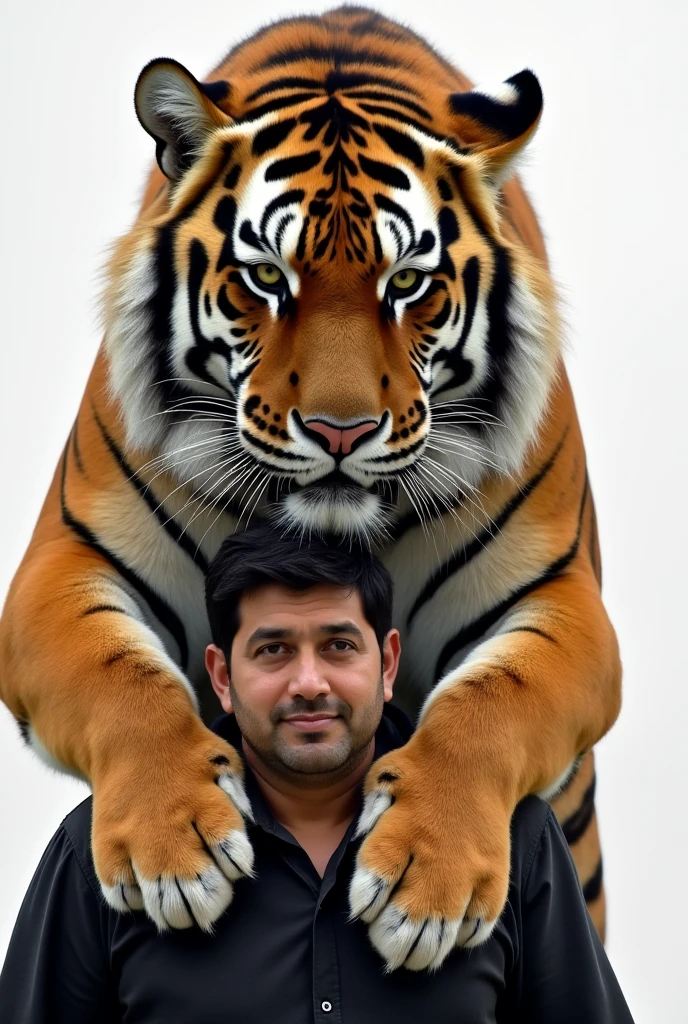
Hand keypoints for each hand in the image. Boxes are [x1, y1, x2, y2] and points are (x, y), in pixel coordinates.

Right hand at [92, 722, 253, 931]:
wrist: (132, 732)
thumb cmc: (189, 753)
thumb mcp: (225, 762)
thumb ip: (238, 799)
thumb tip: (247, 835)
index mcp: (205, 800)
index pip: (230, 849)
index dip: (236, 868)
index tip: (234, 870)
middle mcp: (170, 823)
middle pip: (196, 884)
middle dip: (210, 903)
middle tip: (212, 905)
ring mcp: (136, 837)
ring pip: (159, 897)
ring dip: (176, 914)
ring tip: (184, 915)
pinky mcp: (108, 845)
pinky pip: (121, 892)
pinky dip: (136, 902)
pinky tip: (148, 896)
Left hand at [349, 733, 510, 970]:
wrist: (476, 759)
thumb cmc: (418, 773)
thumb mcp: (382, 780)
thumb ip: (369, 817)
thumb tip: (357, 847)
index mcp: (402, 826)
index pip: (377, 876)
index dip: (365, 902)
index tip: (362, 912)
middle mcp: (437, 853)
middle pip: (409, 915)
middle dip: (391, 940)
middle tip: (384, 945)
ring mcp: (469, 869)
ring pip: (443, 931)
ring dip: (423, 952)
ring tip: (410, 958)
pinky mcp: (494, 878)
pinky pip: (478, 925)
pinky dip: (461, 938)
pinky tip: (447, 937)